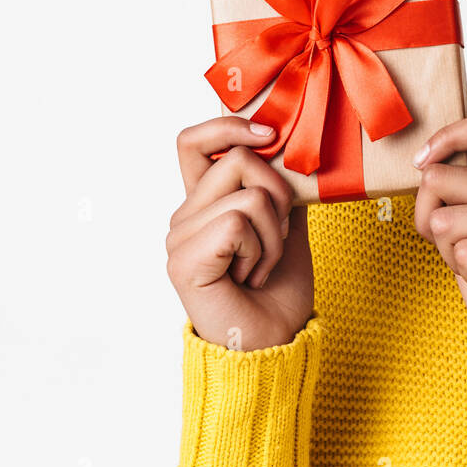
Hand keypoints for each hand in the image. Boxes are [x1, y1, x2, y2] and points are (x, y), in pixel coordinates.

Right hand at [166, 116, 315, 350]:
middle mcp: (185, 216)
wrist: (275, 341)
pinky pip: (240, 222)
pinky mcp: (183, 259)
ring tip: (259, 267)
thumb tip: (282, 143)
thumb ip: (279, 186)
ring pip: (250, 194)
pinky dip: (261, 251)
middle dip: (280, 200)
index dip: (227, 126)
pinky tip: (248, 278)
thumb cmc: (279, 289)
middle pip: (239, 160)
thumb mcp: (288, 224)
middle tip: (273, 244)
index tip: (269, 133)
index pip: (194, 142)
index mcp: (205, 204)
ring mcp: (179, 238)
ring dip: (275, 235)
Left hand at [412, 113, 466, 346]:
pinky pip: (466, 253)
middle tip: (462, 250)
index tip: (423, 164)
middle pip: (440, 178)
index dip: (447, 138)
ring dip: (451, 255)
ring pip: (445, 221)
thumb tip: (424, 167)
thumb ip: (446, 198)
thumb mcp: (457, 233)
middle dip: (431, 223)